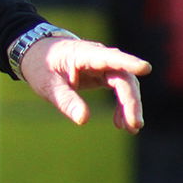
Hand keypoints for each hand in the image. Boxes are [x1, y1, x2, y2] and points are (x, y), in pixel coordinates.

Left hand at [21, 37, 151, 133]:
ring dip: (130, 105)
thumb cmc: (41, 66)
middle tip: (135, 124)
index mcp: (83, 54)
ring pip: (125, 83)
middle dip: (131, 101)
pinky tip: (120, 123)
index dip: (128, 63)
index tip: (145, 68)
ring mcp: (103, 65)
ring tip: (131, 128)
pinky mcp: (103, 74)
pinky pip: (119, 88)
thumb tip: (84, 120)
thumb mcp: (47, 85)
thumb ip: (66, 100)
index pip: (110, 58)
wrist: (37, 54)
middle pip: (123, 76)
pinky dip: (122, 105)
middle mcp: (98, 57)